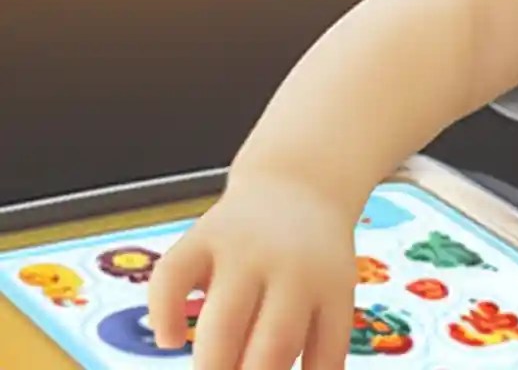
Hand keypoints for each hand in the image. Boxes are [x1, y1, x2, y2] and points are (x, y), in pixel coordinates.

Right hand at [147, 173, 358, 369]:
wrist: (298, 185)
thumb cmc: (314, 260)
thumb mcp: (334, 296)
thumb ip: (324, 351)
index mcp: (330, 288)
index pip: (324, 353)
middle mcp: (290, 269)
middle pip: (274, 345)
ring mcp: (243, 251)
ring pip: (223, 322)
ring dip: (214, 365)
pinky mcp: (203, 235)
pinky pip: (172, 277)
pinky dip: (164, 312)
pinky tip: (172, 339)